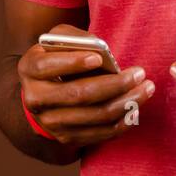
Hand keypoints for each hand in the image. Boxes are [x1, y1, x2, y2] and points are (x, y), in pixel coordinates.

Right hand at [18, 24, 155, 145]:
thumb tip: (100, 49)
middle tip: (139, 73)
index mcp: (29, 68)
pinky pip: (101, 134)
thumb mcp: (58, 40)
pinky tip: (136, 108)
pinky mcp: (67, 138)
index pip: (47, 66)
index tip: (98, 58)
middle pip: (78, 94)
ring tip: (146, 89)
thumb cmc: (57, 58)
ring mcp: (51, 122)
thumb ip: (74, 38)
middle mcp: (35, 99)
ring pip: (94, 116)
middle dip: (114, 84)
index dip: (72, 63)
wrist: (43, 93)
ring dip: (126, 103)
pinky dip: (122, 122)